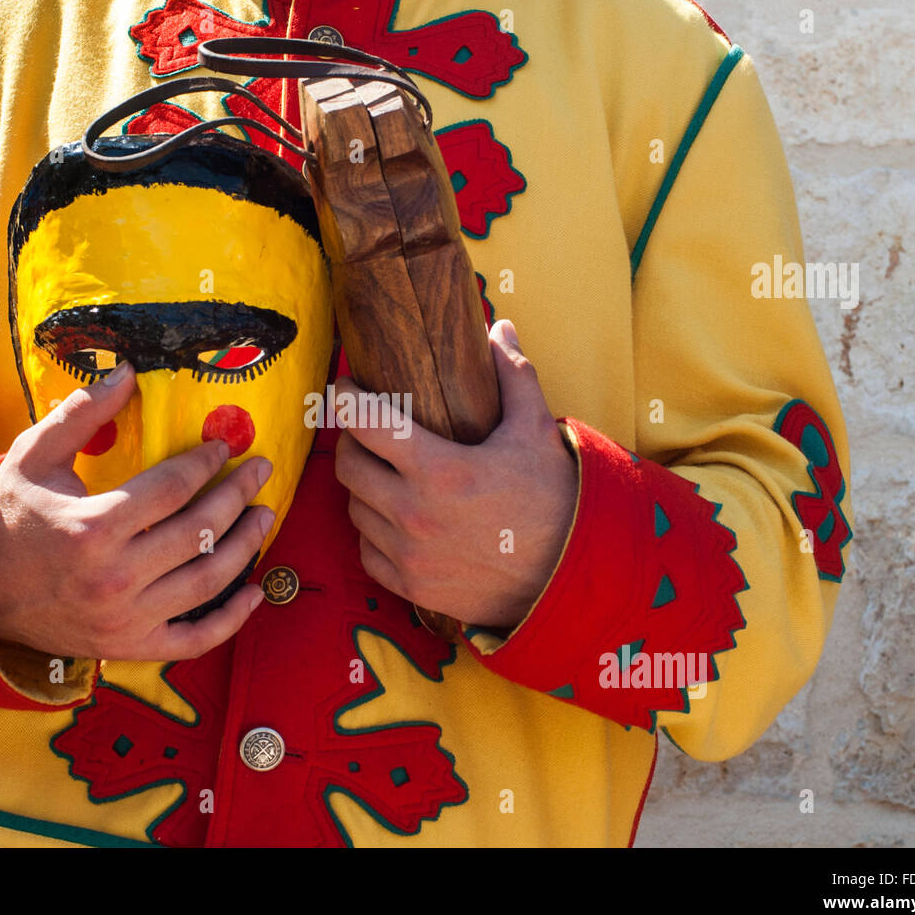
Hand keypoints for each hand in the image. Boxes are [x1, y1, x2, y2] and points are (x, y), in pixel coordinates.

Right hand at [0, 360, 272, 660]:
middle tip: (262, 471)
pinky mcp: (131, 646)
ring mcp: (126, 618)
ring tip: (265, 515)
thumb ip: (82, 414)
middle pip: (201, 532)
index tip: (224, 445)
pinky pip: (195, 639)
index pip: (172, 489)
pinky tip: (257, 591)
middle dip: (238, 495)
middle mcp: (115, 577)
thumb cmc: (11, 516)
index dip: (206, 463)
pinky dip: (233, 620)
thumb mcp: (34, 456)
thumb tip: (129, 372)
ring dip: (248, 547)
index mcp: (93, 527)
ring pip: (209, 582)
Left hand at [334, 319, 578, 629]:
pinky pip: (366, 550)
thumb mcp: (536, 432)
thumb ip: (514, 376)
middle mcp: (414, 514)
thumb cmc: (553, 500)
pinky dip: (372, 531)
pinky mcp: (411, 586)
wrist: (569, 575)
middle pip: (348, 465)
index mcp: (439, 470)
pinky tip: (392, 517)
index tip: (346, 387)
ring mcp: (409, 554)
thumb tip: (500, 328)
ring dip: (362, 487)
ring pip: (354, 508)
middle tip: (367, 431)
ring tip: (383, 472)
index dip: (346, 398)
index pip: (366, 423)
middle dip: (352, 441)